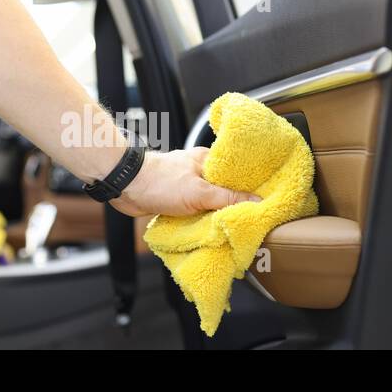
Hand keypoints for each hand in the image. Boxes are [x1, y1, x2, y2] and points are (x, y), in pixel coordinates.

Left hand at [110, 147, 258, 217]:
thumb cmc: (160, 182)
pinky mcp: (177, 200)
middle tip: (250, 221)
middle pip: (225, 191)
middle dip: (235, 205)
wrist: (126, 187)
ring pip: (210, 203)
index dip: (251, 188)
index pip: (238, 175)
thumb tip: (256, 202)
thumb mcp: (200, 192)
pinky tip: (210, 229)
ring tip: (232, 228)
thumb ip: (228, 198)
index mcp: (208, 161)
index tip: (264, 204)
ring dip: (217, 215)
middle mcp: (200, 172)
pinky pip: (196, 211)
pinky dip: (202, 220)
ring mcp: (188, 186)